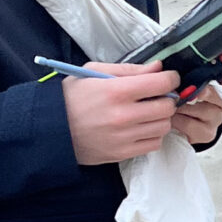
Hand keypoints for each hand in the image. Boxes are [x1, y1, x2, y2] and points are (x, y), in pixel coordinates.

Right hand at [61, 61, 180, 164]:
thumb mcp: (94, 73)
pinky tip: (141, 127)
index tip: (168, 78)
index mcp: (115, 91)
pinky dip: (152, 134)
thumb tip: (158, 68)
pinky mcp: (122, 153)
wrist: (50, 129)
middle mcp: (122, 116)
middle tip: (158, 96)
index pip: (161, 84)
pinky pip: (154, 144)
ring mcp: (123, 137)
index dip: (170, 78)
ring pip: (164, 126)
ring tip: (148, 112)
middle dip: (167, 98)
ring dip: (161, 117)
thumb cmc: (72, 98)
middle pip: (167, 107)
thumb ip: (129, 70)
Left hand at [171, 52, 221, 147]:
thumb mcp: (189, 77)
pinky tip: (170, 116)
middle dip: (207, 91)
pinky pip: (190, 124)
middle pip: (220, 94)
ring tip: (170, 101)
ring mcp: (215, 118)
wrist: (179, 125)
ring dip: (184, 105)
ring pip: (202, 109)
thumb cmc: (185, 98)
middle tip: (198, 90)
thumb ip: (194, 62)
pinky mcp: (206, 133)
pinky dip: (177, 119)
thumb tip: (197, 42)